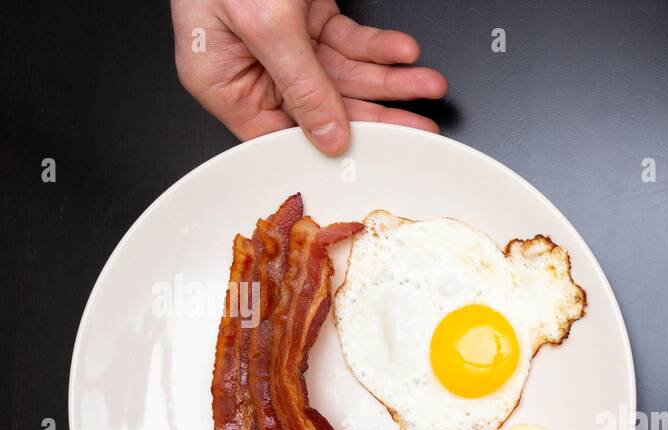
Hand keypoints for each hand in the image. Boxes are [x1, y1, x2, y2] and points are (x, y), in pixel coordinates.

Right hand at [171, 0, 446, 154]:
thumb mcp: (264, 26)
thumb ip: (301, 84)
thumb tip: (328, 135)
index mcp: (223, 81)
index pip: (281, 135)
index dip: (326, 148)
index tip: (369, 154)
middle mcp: (254, 66)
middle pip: (325, 108)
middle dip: (379, 112)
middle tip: (417, 123)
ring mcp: (284, 43)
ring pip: (346, 76)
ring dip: (390, 79)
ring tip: (425, 83)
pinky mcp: (308, 18)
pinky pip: (351, 42)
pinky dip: (380, 47)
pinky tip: (404, 52)